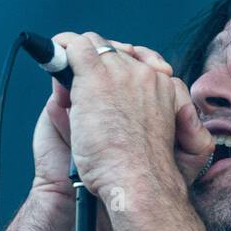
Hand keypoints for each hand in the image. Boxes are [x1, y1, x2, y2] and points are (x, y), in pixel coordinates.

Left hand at [58, 31, 214, 213]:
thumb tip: (141, 101)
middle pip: (118, 54)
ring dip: (83, 58)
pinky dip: (65, 46)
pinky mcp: (96, 77)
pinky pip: (78, 47)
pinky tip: (56, 51)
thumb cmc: (149, 174)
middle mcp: (145, 76)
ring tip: (68, 69)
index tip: (113, 85)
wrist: (137, 184)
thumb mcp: (174, 140)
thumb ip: (162, 117)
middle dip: (102, 63)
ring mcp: (121, 74)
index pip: (142, 65)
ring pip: (98, 47)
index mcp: (163, 90)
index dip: (125, 71)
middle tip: (86, 84)